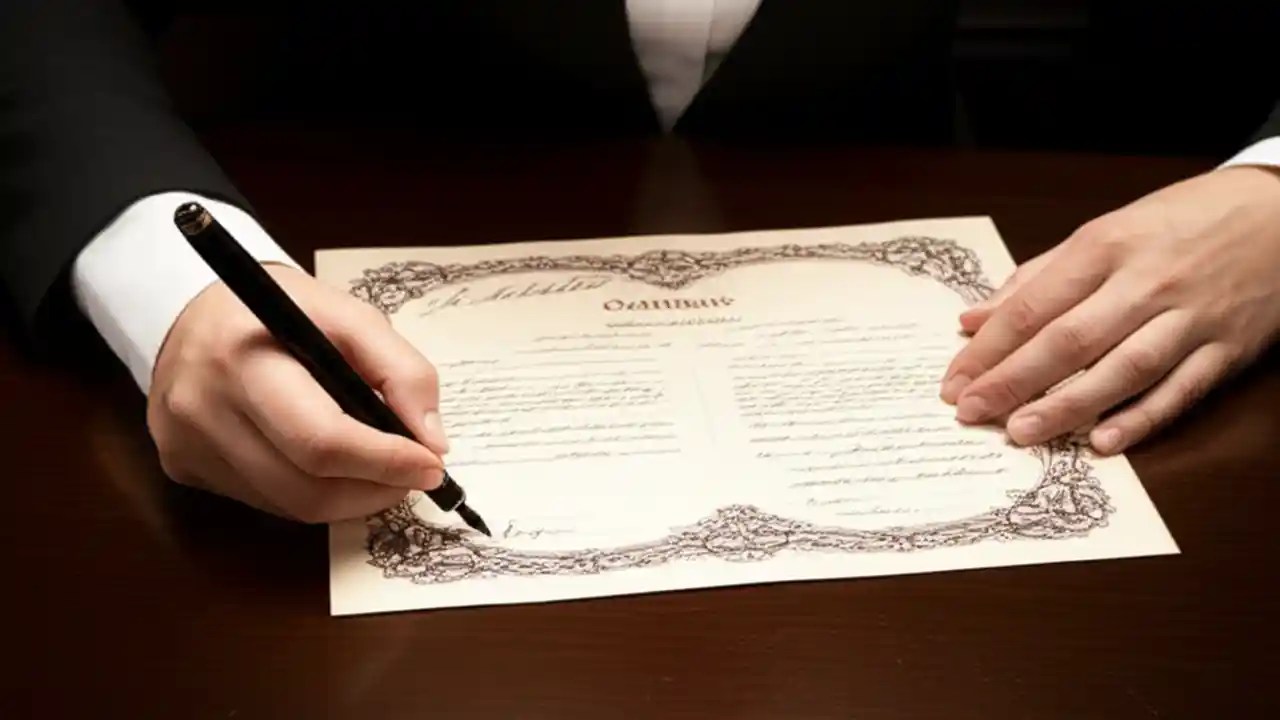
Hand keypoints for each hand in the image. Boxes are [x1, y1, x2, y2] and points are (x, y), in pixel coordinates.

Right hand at [147, 264, 450, 522]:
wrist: (190, 312)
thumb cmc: (280, 311)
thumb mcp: (347, 314)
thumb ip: (400, 369)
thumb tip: (432, 440)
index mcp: (244, 358)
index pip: (321, 439)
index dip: (386, 461)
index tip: (431, 464)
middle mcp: (204, 409)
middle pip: (307, 489)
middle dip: (377, 489)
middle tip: (413, 474)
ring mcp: (188, 445)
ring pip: (290, 507)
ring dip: (351, 498)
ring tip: (379, 468)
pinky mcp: (183, 467)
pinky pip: (267, 502)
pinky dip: (313, 492)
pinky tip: (329, 464)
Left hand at [940, 165, 1279, 453]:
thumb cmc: (1182, 222)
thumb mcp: (1105, 232)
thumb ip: (1036, 279)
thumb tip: (972, 319)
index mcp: (1106, 246)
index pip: (1033, 306)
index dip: (988, 348)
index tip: (954, 380)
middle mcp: (1145, 283)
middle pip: (1068, 340)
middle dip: (1012, 381)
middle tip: (970, 412)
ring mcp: (1190, 318)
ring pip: (1121, 370)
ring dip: (1066, 406)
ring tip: (1020, 432)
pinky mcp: (1226, 349)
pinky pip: (1179, 391)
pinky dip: (1141, 419)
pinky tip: (1103, 442)